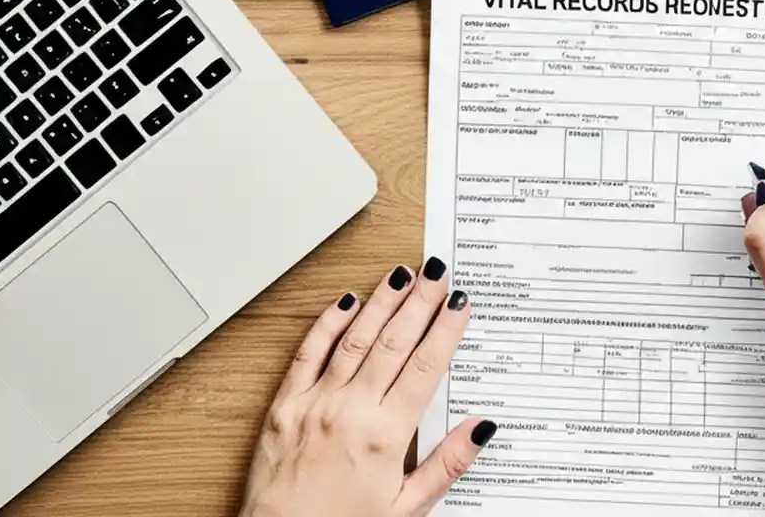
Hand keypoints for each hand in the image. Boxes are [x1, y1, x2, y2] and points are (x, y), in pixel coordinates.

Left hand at [240, 258, 495, 516]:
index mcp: (385, 435)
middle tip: (437, 272)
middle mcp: (350, 411)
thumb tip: (481, 427)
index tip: (460, 303)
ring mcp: (314, 404)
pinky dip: (327, 324)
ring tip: (401, 273)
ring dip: (381, 301)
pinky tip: (345, 302)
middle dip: (420, 302)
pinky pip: (307, 354)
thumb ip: (447, 463)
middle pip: (395, 342)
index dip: (446, 329)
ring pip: (355, 338)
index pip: (425, 367)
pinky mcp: (283, 406)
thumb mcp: (407, 508)